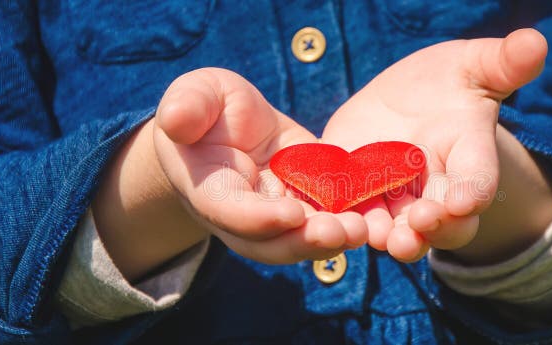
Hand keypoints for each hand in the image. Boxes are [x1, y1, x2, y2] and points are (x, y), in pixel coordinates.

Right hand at [151, 68, 369, 264]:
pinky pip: (326, 220)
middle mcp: (243, 215)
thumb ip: (187, 106)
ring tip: (363, 230)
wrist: (227, 128)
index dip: (258, 218)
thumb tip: (175, 119)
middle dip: (304, 241)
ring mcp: (275, 215)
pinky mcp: (306, 205)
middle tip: (341, 233)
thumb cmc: (206, 109)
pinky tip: (376, 218)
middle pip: (270, 242)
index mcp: (209, 189)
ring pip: (301, 239)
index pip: (229, 212)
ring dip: (332, 240)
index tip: (291, 215)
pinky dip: (349, 223)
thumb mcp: (194, 95)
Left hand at [321, 29, 549, 261]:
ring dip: (388, 235)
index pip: (477, 181)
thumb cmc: (449, 82)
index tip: (465, 201)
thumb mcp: (475, 66)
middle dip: (434, 226)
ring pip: (394, 228)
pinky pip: (344, 211)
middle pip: (441, 222)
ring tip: (379, 237)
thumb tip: (535, 42)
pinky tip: (326, 218)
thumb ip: (503, 63)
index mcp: (468, 158)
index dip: (472, 192)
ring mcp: (392, 196)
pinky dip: (339, 219)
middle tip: (421, 223)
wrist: (405, 100)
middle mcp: (434, 189)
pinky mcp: (351, 191)